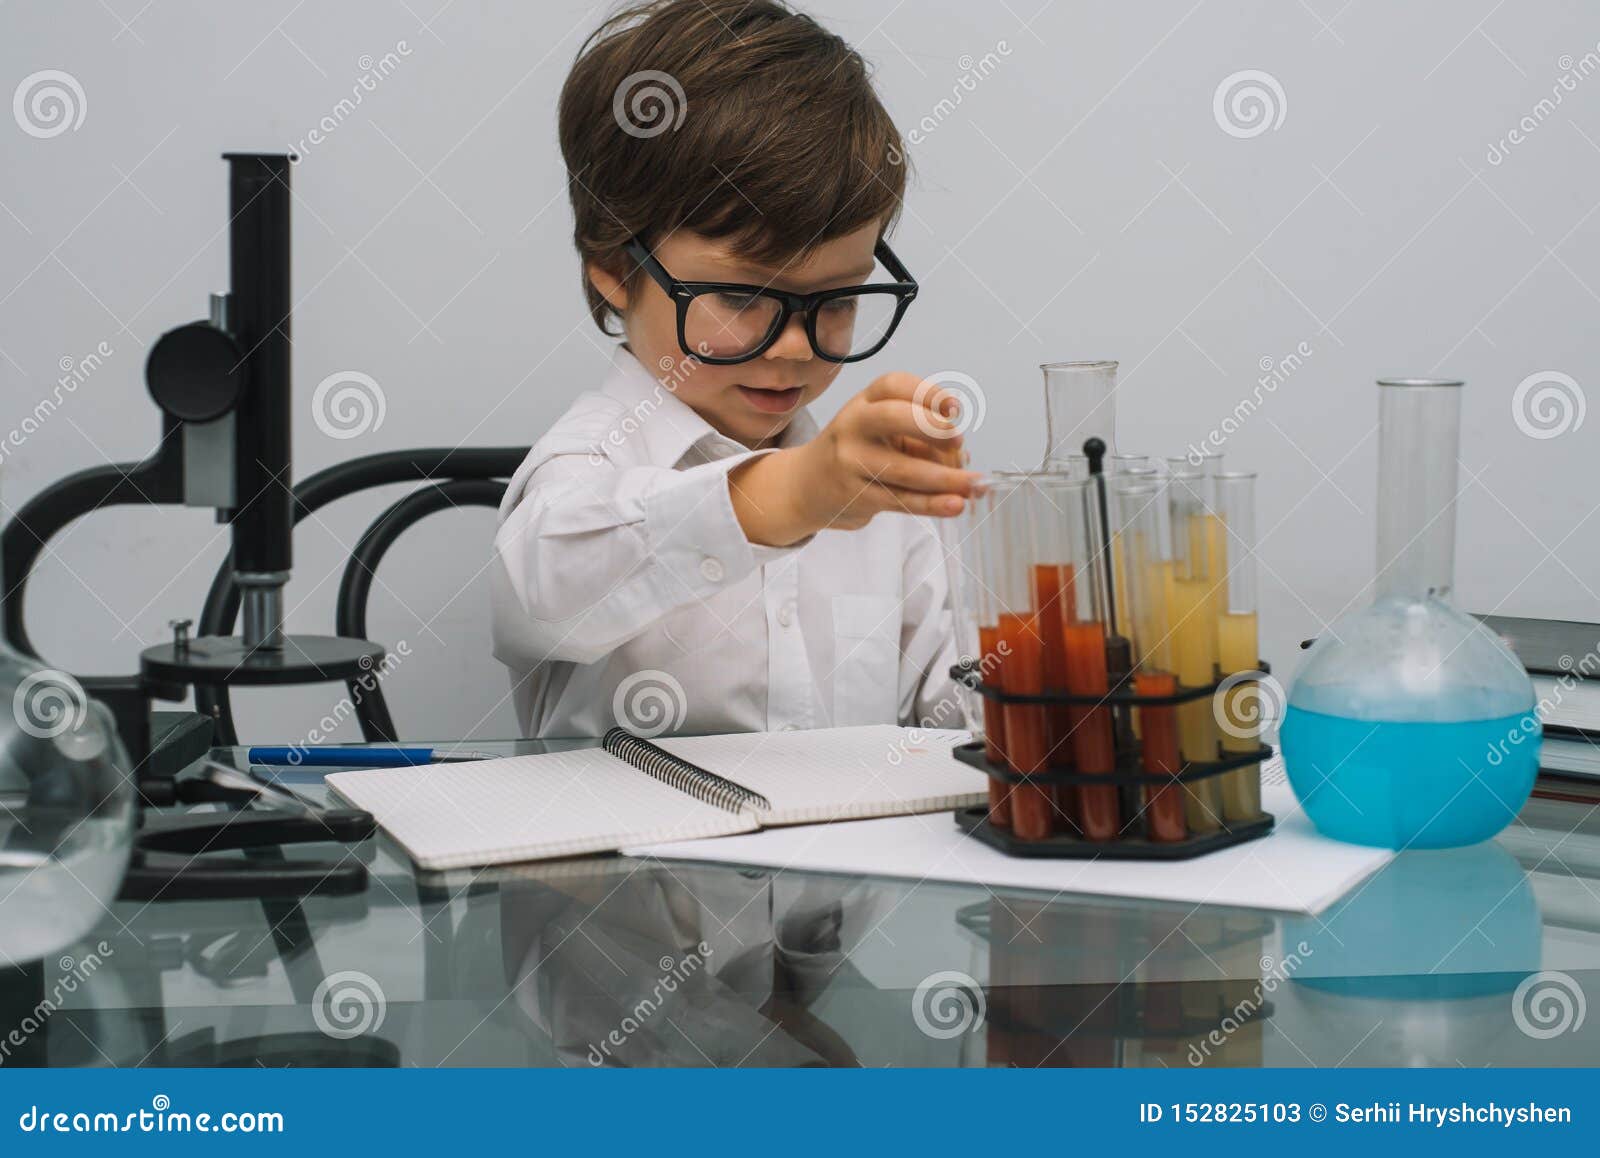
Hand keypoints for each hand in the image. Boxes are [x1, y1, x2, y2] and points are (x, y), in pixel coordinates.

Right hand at [728, 372, 977, 545]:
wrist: (805, 486)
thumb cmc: (855, 451)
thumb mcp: (876, 428)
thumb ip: (916, 433)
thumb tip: (962, 456)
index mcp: (863, 402)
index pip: (894, 385)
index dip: (928, 393)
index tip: (954, 409)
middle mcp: (853, 426)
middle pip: (892, 416)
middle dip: (931, 427)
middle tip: (958, 441)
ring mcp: (851, 462)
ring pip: (903, 468)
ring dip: (946, 478)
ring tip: (974, 485)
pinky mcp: (855, 496)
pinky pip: (900, 500)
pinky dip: (932, 504)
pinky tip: (955, 504)